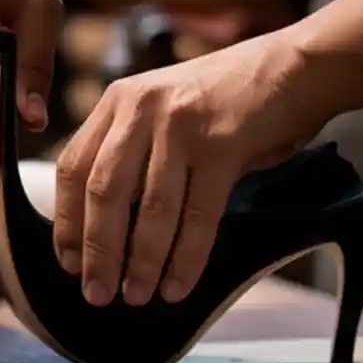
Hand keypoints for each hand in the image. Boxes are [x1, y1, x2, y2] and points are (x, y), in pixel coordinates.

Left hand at [52, 31, 332, 306]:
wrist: (295, 66)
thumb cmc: (228, 98)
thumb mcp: (164, 107)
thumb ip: (131, 149)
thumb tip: (104, 226)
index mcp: (119, 101)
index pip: (73, 167)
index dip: (67, 220)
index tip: (67, 261)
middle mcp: (141, 108)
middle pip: (103, 192)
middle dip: (98, 252)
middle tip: (97, 294)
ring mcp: (181, 124)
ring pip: (149, 210)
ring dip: (140, 262)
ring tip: (136, 296)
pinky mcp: (222, 145)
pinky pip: (197, 216)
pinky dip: (185, 259)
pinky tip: (177, 286)